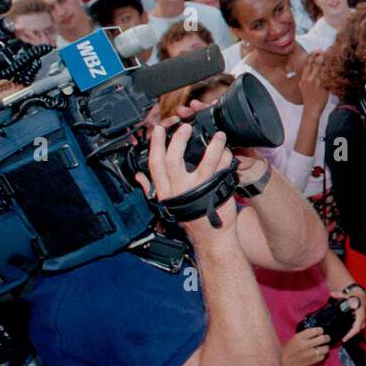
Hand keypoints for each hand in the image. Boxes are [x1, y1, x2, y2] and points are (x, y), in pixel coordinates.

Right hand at [133, 123, 236, 237]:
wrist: (213, 238)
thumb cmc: (193, 220)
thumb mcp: (168, 206)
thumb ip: (153, 189)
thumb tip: (139, 177)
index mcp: (165, 193)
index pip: (155, 165)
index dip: (155, 145)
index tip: (158, 130)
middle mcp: (179, 191)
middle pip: (173, 159)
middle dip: (178, 140)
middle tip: (185, 127)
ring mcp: (199, 190)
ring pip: (204, 161)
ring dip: (212, 145)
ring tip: (217, 135)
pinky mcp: (216, 190)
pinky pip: (222, 167)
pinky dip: (225, 157)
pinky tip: (227, 151)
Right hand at [282, 327, 331, 365]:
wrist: (280, 364)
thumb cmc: (284, 351)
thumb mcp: (292, 339)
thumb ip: (303, 336)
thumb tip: (314, 333)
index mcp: (299, 337)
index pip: (316, 330)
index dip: (320, 330)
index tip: (321, 331)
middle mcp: (305, 345)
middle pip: (323, 338)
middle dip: (326, 338)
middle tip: (326, 338)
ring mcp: (309, 354)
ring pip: (325, 349)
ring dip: (325, 347)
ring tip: (323, 347)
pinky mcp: (310, 362)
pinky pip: (322, 357)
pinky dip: (322, 355)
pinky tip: (319, 354)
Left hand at [330, 287, 365, 340]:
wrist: (360, 296)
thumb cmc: (355, 296)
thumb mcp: (347, 295)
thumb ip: (339, 295)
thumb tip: (332, 293)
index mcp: (360, 314)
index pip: (356, 328)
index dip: (350, 334)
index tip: (344, 339)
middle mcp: (362, 319)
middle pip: (357, 331)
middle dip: (350, 336)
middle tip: (341, 339)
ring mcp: (361, 320)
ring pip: (357, 330)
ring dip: (350, 334)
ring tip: (342, 337)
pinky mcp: (359, 321)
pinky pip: (356, 328)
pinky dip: (351, 331)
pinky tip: (345, 333)